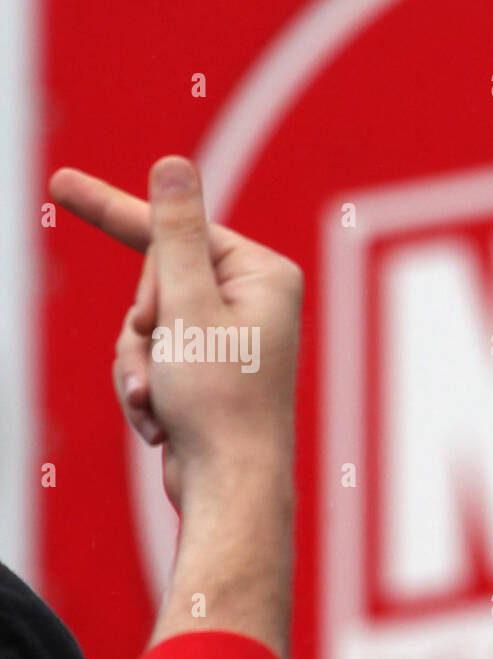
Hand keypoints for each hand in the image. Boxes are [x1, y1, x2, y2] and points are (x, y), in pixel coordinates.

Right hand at [50, 156, 299, 658]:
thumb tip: (174, 167)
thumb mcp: (188, 307)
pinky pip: (152, 361)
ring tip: (159, 400)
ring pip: (145, 326)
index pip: (176, 232)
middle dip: (141, 324)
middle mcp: (253, 301)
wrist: (229, 487)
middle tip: (160, 356)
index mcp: (263, 275)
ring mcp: (229, 338)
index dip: (115, 213)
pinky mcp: (207, 373)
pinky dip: (146, 390)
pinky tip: (162, 423)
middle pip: (155, 280)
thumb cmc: (221, 402)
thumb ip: (174, 234)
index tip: (60, 184)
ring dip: (138, 365)